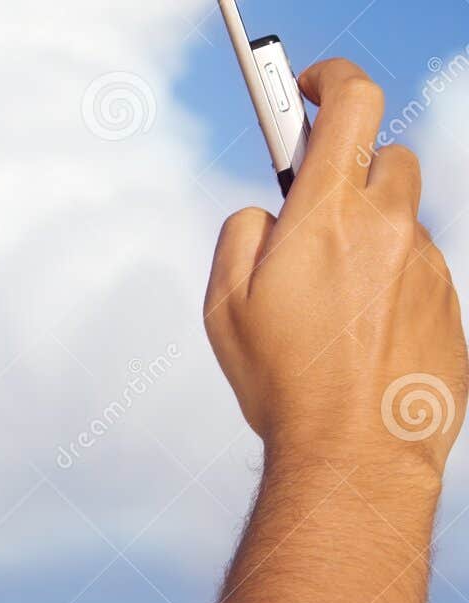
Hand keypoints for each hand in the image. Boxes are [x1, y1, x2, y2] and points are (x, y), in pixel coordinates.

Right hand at [204, 59, 467, 478]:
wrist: (355, 454)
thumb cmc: (285, 385)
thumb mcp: (223, 308)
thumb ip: (240, 235)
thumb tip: (265, 211)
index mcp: (327, 217)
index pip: (350, 103)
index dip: (328, 81)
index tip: (307, 87)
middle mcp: (388, 228)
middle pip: (386, 156)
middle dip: (351, 171)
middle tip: (314, 215)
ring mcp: (428, 265)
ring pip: (404, 220)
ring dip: (372, 236)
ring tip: (333, 303)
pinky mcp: (450, 303)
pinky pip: (420, 271)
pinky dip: (391, 285)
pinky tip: (361, 336)